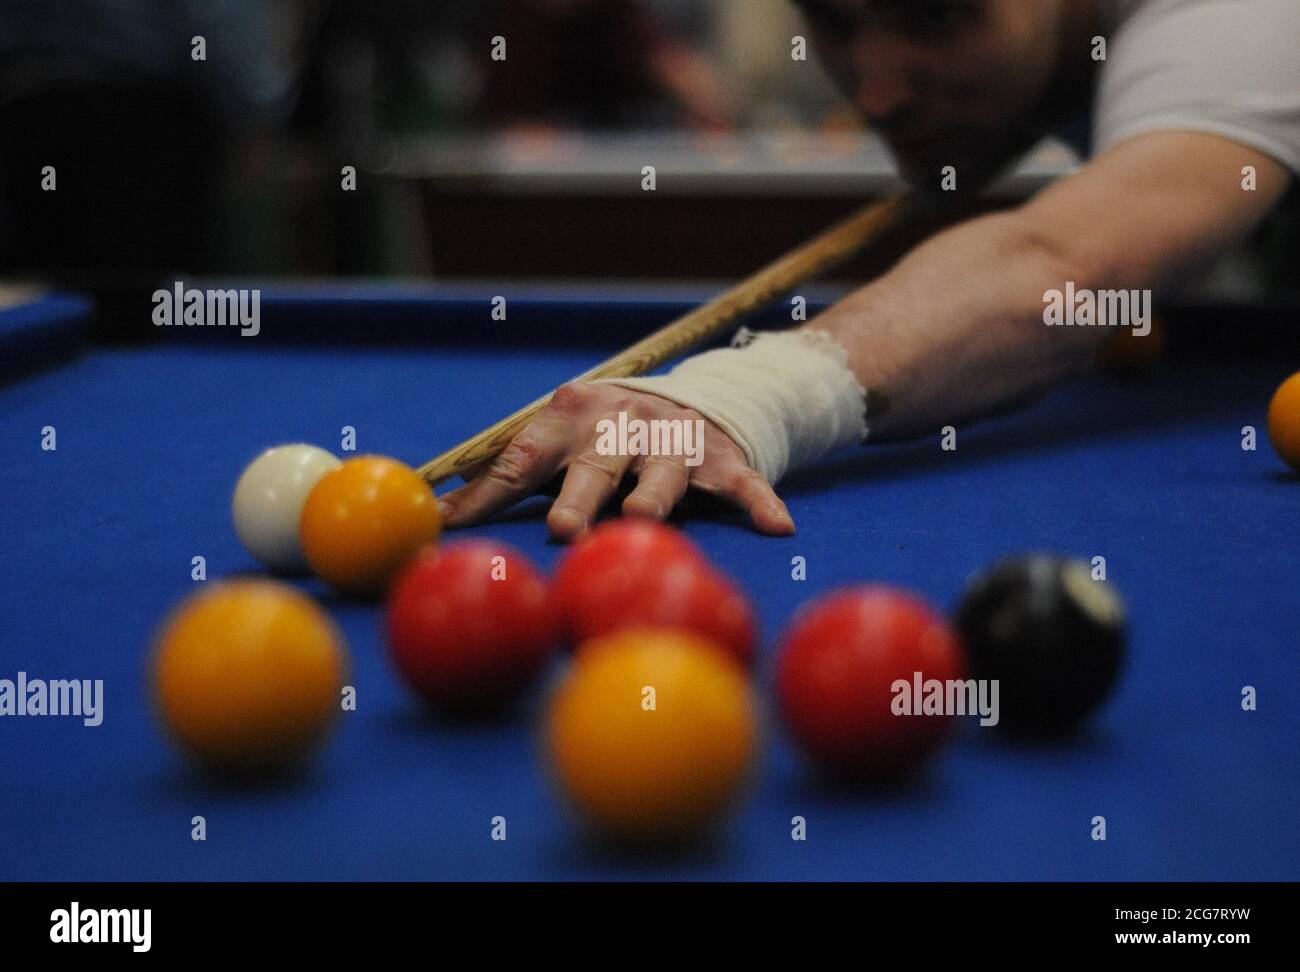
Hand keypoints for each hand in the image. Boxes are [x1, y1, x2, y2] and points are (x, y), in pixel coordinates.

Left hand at [437, 382, 795, 539]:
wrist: (686, 397)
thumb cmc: (601, 435)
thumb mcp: (556, 441)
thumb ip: (505, 477)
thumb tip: (432, 514)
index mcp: (569, 415)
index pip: (523, 456)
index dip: (492, 491)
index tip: (456, 522)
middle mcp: (620, 423)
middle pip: (596, 464)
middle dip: (580, 495)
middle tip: (564, 529)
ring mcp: (673, 439)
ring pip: (665, 472)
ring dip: (655, 495)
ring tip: (646, 521)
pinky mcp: (720, 456)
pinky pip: (743, 482)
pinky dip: (759, 502)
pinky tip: (777, 526)